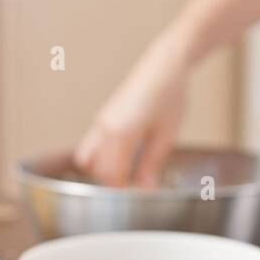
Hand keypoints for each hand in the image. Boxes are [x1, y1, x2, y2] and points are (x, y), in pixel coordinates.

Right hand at [74, 44, 186, 187]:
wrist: (164, 66)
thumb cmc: (169, 96)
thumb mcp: (166, 135)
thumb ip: (152, 164)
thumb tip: (146, 189)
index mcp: (121, 134)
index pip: (113, 175)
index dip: (124, 189)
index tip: (137, 193)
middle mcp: (105, 128)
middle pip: (99, 171)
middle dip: (114, 182)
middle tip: (135, 184)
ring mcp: (100, 122)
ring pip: (89, 160)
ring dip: (103, 170)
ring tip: (126, 171)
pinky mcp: (101, 118)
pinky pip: (90, 146)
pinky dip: (98, 158)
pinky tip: (118, 158)